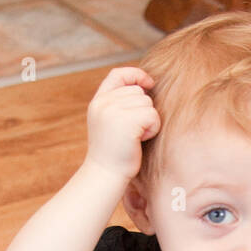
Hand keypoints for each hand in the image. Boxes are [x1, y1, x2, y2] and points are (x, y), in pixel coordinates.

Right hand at [86, 66, 160, 180]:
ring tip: (135, 137)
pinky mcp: (127, 121)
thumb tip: (145, 86)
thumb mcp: (108, 122)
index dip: (135, 74)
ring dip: (149, 120)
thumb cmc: (113, 153)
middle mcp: (103, 103)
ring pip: (147, 103)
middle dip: (143, 109)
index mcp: (98, 102)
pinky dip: (152, 128)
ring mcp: (114, 111)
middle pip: (138, 91)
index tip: (149, 83)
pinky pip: (152, 115)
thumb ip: (119, 103)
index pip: (117, 74)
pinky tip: (140, 140)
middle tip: (133, 131)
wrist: (105, 175)